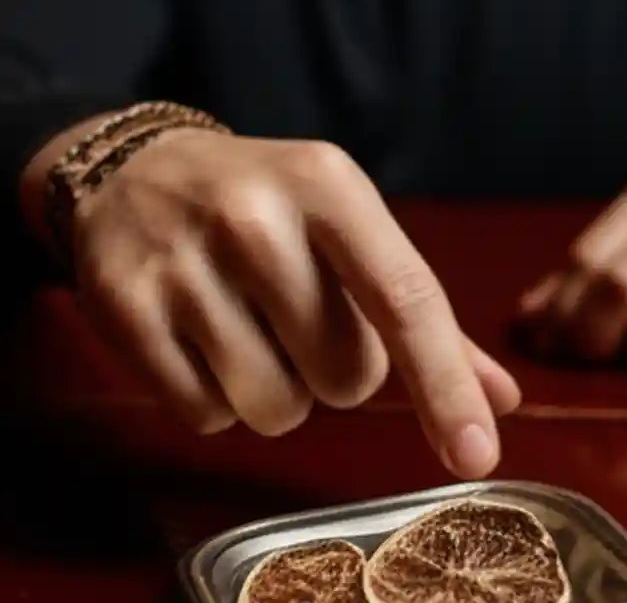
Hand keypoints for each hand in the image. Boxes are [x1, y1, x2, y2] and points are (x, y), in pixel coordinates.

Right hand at [23, 123, 520, 479]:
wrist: (135, 170)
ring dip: (277, 393)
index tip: (477, 454)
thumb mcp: (347, 228)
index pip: (405, 300)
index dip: (445, 386)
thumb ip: (421, 314)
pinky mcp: (125, 308)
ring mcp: (184, 262)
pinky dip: (215, 401)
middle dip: (336, 374)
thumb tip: (501, 399)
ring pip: (277, 409)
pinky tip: (199, 341)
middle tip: (298, 322)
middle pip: (346, 376)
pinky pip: (206, 416)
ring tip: (248, 330)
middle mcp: (255, 216)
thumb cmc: (268, 210)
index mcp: (329, 185)